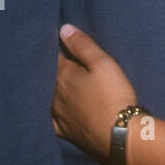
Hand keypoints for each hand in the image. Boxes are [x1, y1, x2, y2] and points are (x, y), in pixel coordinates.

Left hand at [52, 24, 135, 159]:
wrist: (120, 136)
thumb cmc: (113, 96)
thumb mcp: (103, 64)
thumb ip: (83, 45)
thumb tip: (62, 28)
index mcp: (62, 74)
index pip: (53, 55)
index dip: (55, 48)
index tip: (54, 41)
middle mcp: (53, 93)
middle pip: (47, 76)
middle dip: (49, 68)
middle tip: (51, 61)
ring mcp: (56, 114)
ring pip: (45, 97)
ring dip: (46, 89)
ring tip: (51, 84)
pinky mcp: (63, 131)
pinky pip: (49, 120)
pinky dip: (46, 113)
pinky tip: (47, 112)